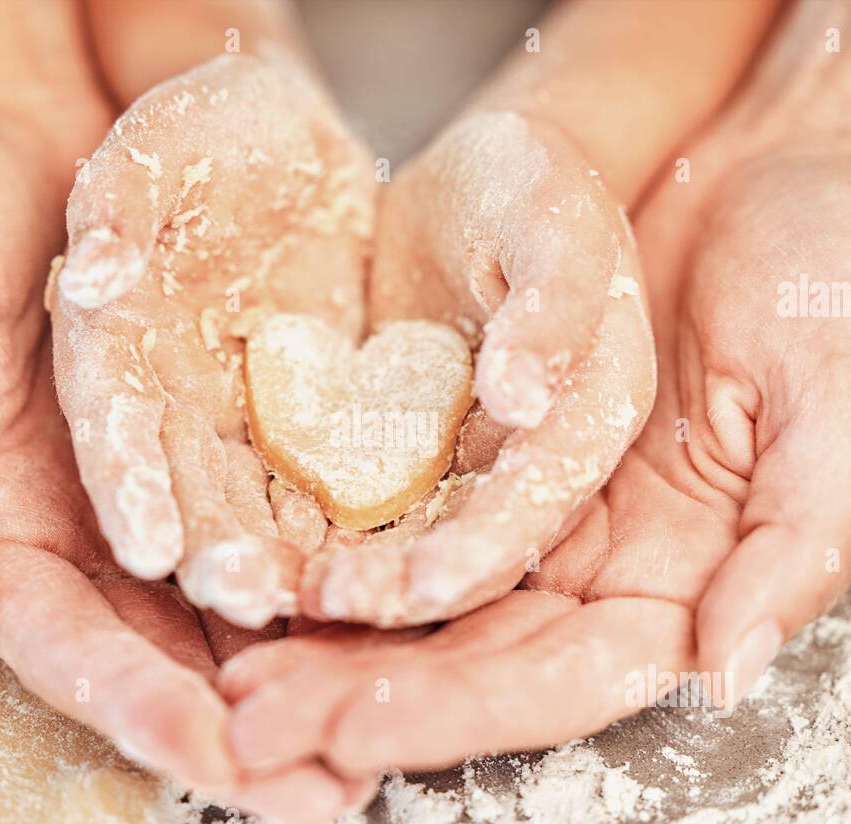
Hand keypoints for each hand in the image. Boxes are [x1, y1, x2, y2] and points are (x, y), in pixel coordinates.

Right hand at [0, 12, 367, 823]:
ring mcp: (180, 486)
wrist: (11, 138)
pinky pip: (300, 503)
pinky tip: (400, 601)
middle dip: (253, 727)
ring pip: (254, 598)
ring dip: (316, 667)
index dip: (145, 708)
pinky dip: (344, 557)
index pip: (80, 648)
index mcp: (11, 538)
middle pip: (181, 653)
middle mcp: (104, 533)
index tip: (218, 758)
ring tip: (381, 730)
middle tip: (325, 793)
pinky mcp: (242, 429)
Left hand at [217, 144, 850, 773]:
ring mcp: (536, 510)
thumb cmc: (830, 279)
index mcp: (684, 578)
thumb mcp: (837, 404)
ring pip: (421, 602)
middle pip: (470, 658)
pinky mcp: (484, 443)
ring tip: (241, 672)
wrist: (770, 174)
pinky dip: (336, 545)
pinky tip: (266, 572)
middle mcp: (600, 563)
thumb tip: (727, 671)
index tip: (359, 725)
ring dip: (330, 643)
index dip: (460, 709)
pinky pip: (401, 510)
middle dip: (364, 694)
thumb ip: (793, 544)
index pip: (562, 677)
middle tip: (259, 723)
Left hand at [297, 110, 656, 627]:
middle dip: (406, 597)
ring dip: (351, 591)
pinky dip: (312, 546)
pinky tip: (257, 567)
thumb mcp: (556, 224)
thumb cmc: (534, 184)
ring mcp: (461, 469)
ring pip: (409, 549)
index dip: (488, 550)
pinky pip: (357, 513)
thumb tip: (525, 400)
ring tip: (276, 613)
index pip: (544, 499)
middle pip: (474, 556)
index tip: (424, 588)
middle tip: (330, 612)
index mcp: (593, 414)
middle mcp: (529, 462)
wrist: (473, 182)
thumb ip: (554, 308)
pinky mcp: (399, 458)